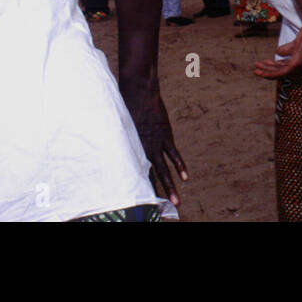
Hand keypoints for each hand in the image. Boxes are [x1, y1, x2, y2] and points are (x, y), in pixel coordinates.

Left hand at [121, 85, 186, 206]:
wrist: (138, 91)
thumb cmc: (126, 105)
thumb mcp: (121, 125)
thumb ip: (123, 138)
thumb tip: (115, 144)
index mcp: (131, 148)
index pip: (135, 173)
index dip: (139, 188)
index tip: (142, 202)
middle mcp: (144, 150)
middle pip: (151, 177)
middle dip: (156, 194)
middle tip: (161, 210)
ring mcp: (156, 143)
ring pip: (164, 170)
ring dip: (171, 187)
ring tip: (176, 201)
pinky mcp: (165, 135)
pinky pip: (174, 154)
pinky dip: (180, 166)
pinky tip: (185, 178)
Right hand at [254, 20, 301, 78]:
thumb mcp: (297, 42)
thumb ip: (288, 49)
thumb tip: (277, 52)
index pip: (288, 68)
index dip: (276, 66)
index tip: (266, 63)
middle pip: (283, 72)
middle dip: (269, 70)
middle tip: (257, 69)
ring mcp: (301, 68)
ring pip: (280, 73)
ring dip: (266, 71)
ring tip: (255, 69)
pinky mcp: (296, 65)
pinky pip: (280, 73)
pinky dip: (270, 73)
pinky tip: (261, 71)